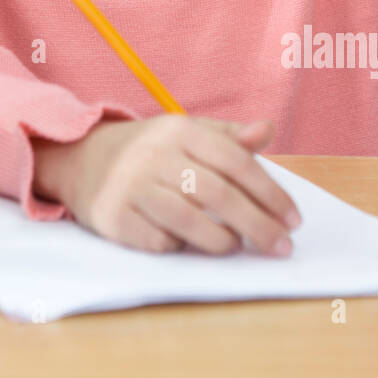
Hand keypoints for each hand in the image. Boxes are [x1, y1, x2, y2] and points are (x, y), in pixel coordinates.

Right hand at [35, 115, 301, 254]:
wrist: (83, 158)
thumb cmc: (151, 150)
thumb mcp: (187, 134)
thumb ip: (229, 137)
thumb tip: (267, 130)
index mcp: (180, 130)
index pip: (236, 161)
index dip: (270, 192)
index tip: (294, 220)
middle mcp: (155, 155)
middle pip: (218, 194)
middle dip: (258, 225)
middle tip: (282, 247)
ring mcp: (131, 186)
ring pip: (188, 220)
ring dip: (221, 240)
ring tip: (237, 246)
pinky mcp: (113, 215)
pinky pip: (157, 240)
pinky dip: (179, 246)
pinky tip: (190, 245)